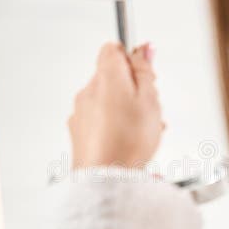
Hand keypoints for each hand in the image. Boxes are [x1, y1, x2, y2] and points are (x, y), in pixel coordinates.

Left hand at [68, 42, 164, 168]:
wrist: (105, 179)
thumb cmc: (127, 142)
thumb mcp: (149, 99)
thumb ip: (145, 71)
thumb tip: (143, 49)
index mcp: (106, 77)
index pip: (114, 49)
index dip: (133, 59)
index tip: (147, 74)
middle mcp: (88, 91)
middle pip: (112, 77)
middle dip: (133, 89)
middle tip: (149, 107)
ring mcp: (80, 112)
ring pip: (107, 101)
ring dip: (126, 110)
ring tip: (143, 131)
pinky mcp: (79, 132)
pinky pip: (99, 121)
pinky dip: (114, 126)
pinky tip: (129, 142)